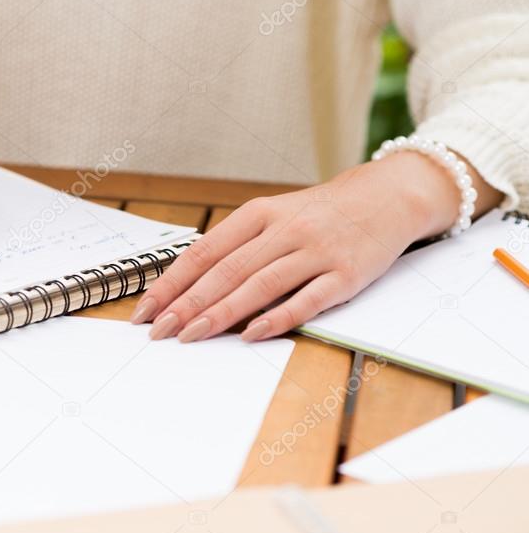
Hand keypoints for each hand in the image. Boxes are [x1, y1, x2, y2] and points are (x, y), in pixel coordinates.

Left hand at [129, 151, 500, 341]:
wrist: (386, 196)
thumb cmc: (318, 213)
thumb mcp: (272, 216)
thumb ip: (235, 246)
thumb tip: (186, 285)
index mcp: (258, 214)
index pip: (204, 252)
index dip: (172, 283)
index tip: (145, 310)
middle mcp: (284, 230)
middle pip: (226, 271)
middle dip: (187, 304)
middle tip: (160, 332)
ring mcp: (317, 252)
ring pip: (260, 285)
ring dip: (222, 313)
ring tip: (192, 336)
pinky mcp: (346, 275)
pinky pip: (307, 299)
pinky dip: (278, 317)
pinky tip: (251, 334)